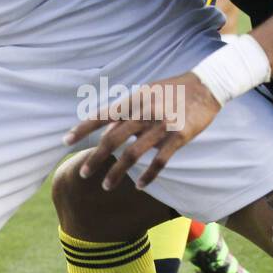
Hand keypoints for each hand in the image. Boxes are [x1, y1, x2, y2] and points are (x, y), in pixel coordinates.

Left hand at [65, 72, 220, 189]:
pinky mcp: (179, 136)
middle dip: (96, 158)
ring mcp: (162, 125)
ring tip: (106, 186)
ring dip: (117, 172)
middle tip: (84, 173)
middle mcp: (145, 112)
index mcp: (135, 100)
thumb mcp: (146, 93)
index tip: (66, 141)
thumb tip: (106, 133)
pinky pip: (160, 161)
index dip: (83, 129)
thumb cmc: (173, 90)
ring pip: (133, 154)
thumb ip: (126, 112)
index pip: (102, 115)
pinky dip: (148, 175)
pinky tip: (139, 186)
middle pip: (113, 139)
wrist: (207, 86)